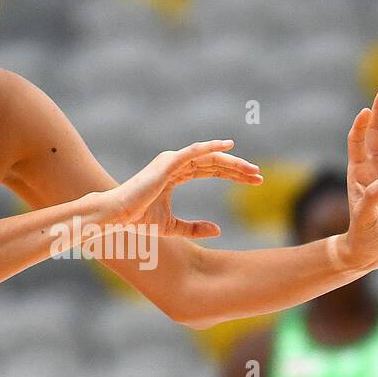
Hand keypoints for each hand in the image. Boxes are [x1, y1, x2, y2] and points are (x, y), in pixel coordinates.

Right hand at [102, 139, 262, 238]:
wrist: (118, 216)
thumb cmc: (138, 220)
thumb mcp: (173, 227)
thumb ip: (195, 228)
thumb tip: (218, 230)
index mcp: (175, 175)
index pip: (210, 171)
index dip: (232, 175)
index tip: (253, 181)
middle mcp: (175, 164)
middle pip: (214, 163)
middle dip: (238, 169)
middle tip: (259, 176)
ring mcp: (171, 161)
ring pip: (209, 157)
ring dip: (232, 163)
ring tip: (252, 170)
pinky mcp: (167, 162)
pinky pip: (194, 152)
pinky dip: (211, 148)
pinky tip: (228, 147)